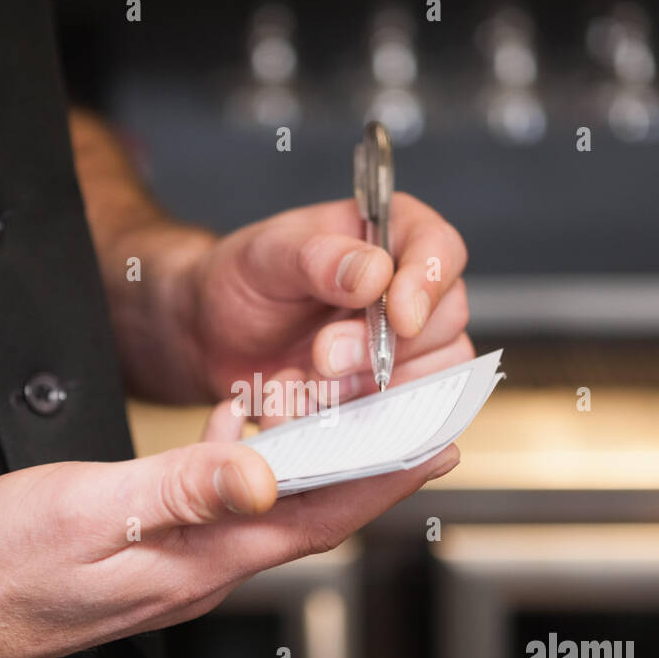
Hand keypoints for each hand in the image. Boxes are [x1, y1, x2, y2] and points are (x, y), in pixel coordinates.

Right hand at [0, 418, 458, 657]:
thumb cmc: (3, 563)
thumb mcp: (93, 512)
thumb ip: (182, 490)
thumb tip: (266, 474)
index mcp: (201, 558)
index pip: (320, 514)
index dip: (385, 477)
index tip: (439, 441)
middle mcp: (203, 566)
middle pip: (311, 511)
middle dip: (373, 466)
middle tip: (422, 421)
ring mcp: (179, 562)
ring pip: (270, 503)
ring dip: (317, 460)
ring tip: (352, 414)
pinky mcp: (151, 550)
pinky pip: (219, 500)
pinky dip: (245, 458)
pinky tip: (239, 424)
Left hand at [185, 193, 473, 410]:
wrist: (217, 338)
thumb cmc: (247, 281)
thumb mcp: (267, 256)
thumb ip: (318, 259)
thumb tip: (374, 274)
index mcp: (393, 235)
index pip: (440, 250)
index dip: (429, 284)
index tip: (400, 317)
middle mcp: (413, 292)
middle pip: (441, 323)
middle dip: (381, 349)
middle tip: (322, 357)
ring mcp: (408, 351)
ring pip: (430, 379)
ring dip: (365, 391)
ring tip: (305, 385)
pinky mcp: (391, 399)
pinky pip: (401, 421)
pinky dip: (353, 422)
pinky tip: (308, 409)